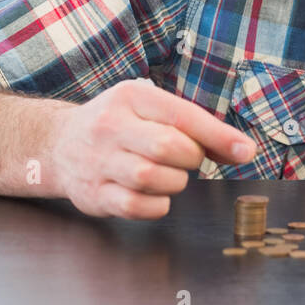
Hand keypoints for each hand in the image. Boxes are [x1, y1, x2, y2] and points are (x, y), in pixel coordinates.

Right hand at [52, 78, 255, 218]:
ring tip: (168, 174)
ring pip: (152, 178)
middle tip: (188, 159)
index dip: (219, 136)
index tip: (246, 152)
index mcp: (131, 96)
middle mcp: (111, 126)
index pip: (183, 116)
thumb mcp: (150, 108)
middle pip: (168, 147)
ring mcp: (98, 161)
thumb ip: (194, 125)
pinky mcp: (94, 194)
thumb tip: (242, 150)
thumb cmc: (119, 124)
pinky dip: (158, 205)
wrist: (57, 144)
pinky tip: (155, 194)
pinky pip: (138, 207)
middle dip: (191, 159)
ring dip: (174, 182)